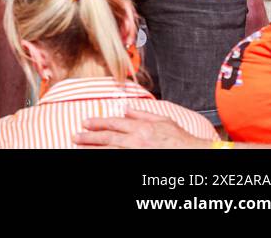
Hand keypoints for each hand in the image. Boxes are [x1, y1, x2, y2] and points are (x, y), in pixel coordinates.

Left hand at [75, 110, 211, 148]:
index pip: (114, 123)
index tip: (84, 122)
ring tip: (79, 147)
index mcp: (142, 127)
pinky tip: (97, 157)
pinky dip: (107, 158)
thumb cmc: (181, 139)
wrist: (195, 153)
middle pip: (107, 138)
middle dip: (89, 137)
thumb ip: (143, 113)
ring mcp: (137, 152)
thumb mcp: (164, 120)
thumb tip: (126, 108)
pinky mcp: (139, 162)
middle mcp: (137, 140)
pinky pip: (118, 160)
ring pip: (109, 151)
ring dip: (93, 149)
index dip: (97, 123)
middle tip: (75, 136)